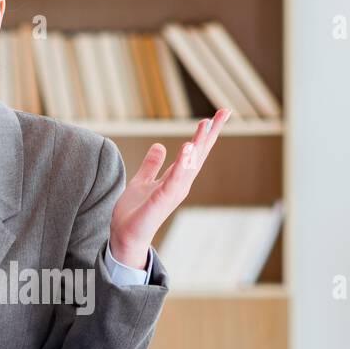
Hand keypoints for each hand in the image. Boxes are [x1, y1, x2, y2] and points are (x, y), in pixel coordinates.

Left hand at [109, 108, 231, 268]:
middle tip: (225, 112)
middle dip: (211, 133)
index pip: (195, 151)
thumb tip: (159, 146)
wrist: (124, 236)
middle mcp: (180, 184)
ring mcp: (173, 192)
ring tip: (206, 123)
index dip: (206, 133)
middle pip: (199, 154)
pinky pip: (174, 178)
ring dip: (198, 143)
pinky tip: (187, 148)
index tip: (218, 114)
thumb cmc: (135, 213)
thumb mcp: (142, 181)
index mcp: (177, 178)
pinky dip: (182, 164)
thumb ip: (151, 165)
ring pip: (190, 163)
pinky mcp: (162, 199)